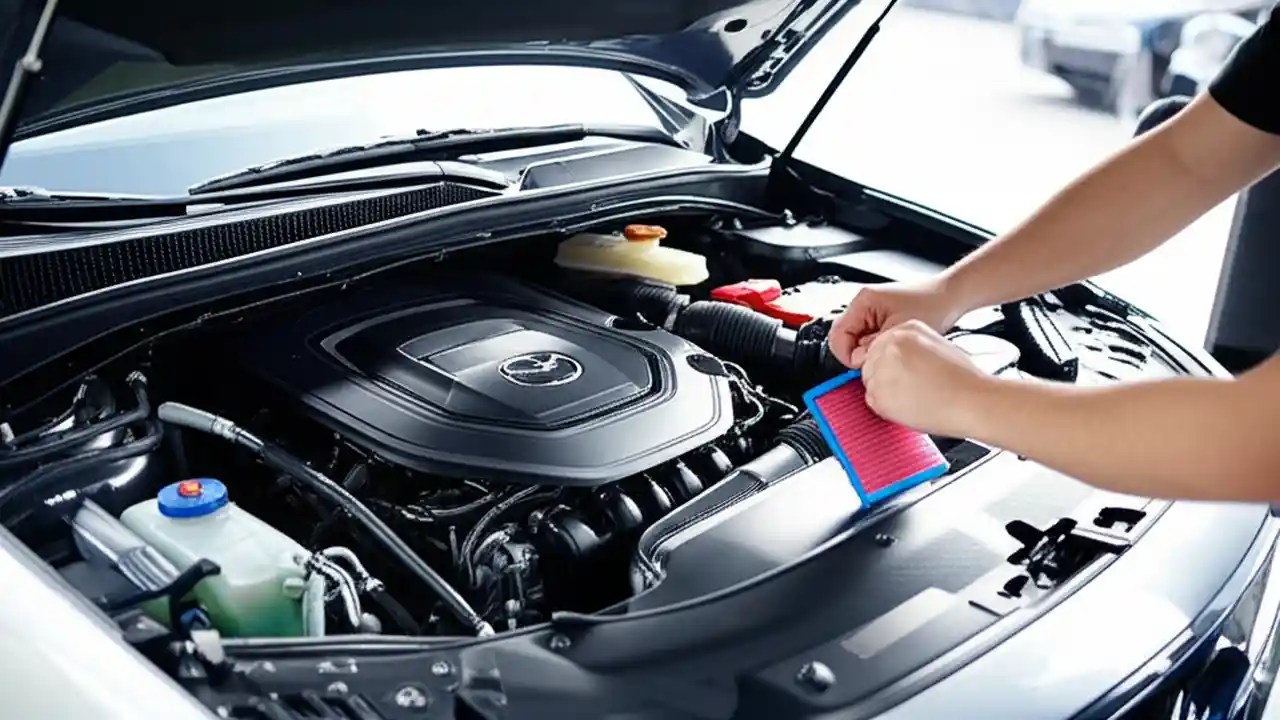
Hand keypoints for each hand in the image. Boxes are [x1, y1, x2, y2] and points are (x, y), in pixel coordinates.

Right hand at [829, 279, 966, 368]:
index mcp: (863, 301)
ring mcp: (872, 310)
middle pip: (845, 338)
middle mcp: (864, 303)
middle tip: (878, 359)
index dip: (848, 355)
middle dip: (859, 353)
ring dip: (870, 349)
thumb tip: (860, 362)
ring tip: (892, 349)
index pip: (837, 335)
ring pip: (857, 339)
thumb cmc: (932, 305)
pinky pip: (869, 337)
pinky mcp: (881, 317)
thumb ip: (873, 348)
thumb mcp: (899, 332)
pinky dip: (878, 346)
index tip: (864, 364)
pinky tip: (894, 346)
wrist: (950, 296)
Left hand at [861, 321, 990, 437]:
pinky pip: (873, 401)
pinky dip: (887, 407)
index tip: (902, 372)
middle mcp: (889, 345)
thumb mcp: (936, 345)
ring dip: (886, 391)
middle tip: (909, 387)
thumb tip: (898, 358)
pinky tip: (910, 405)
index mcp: (904, 329)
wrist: (972, 400)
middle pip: (871, 362)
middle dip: (886, 376)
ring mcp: (881, 369)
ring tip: (914, 396)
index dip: (891, 363)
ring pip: (870, 382)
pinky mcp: (878, 394)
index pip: (880, 345)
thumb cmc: (963, 378)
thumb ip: (911, 347)